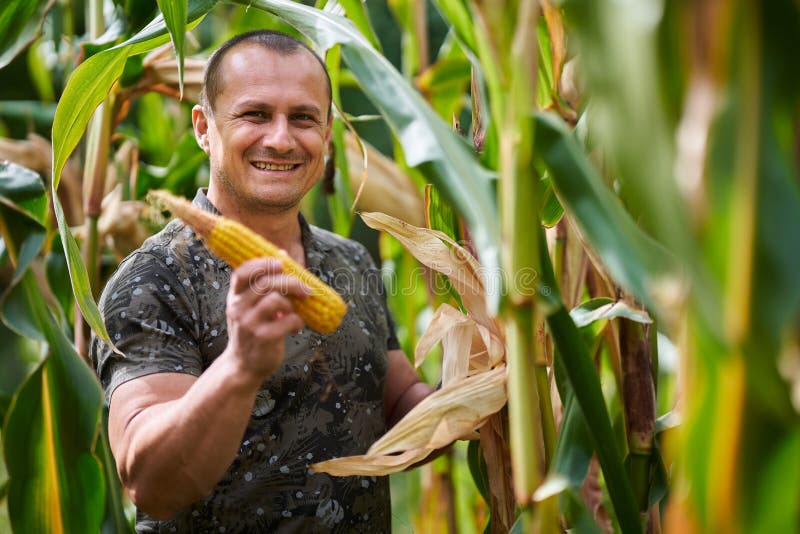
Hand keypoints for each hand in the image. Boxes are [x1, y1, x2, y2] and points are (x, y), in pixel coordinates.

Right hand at [222, 257, 307, 381]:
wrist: (243, 366)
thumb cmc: (253, 330)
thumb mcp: (251, 307)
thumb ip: (264, 283)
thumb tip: (283, 253)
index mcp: (235, 297)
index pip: (242, 273)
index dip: (262, 264)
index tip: (280, 263)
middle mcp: (238, 308)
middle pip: (266, 283)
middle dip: (291, 282)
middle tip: (306, 290)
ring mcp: (249, 324)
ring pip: (276, 300)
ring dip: (293, 303)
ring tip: (295, 312)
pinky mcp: (263, 338)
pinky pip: (287, 321)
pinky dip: (297, 321)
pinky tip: (296, 328)